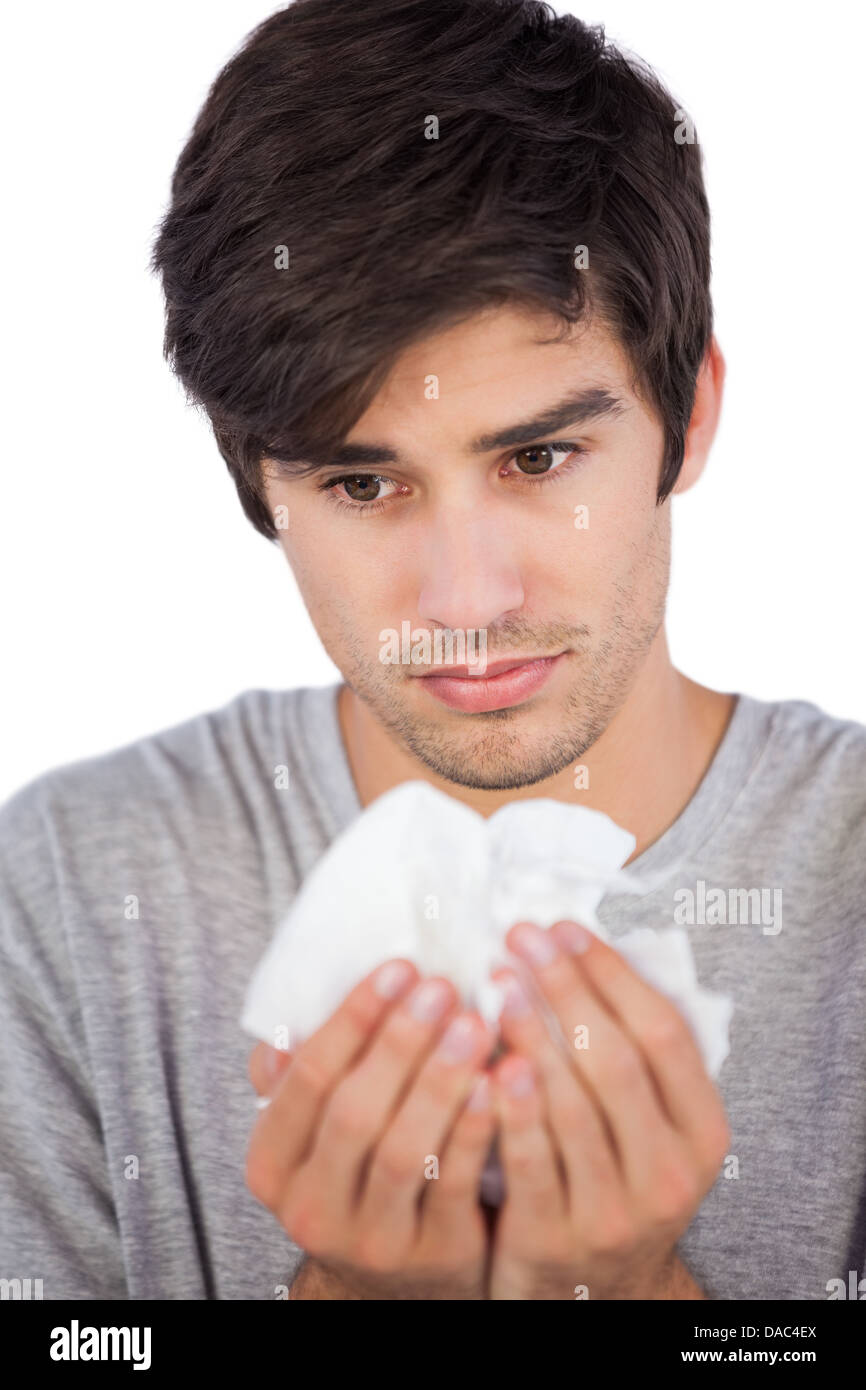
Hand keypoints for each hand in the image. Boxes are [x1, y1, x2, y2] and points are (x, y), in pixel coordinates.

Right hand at [246, 959, 496, 1298]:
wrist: (397, 1278)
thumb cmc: (359, 1172)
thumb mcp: (314, 1135)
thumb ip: (301, 1081)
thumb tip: (284, 1025)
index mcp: (273, 1164)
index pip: (308, 1078)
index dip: (354, 1019)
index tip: (399, 968)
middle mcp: (311, 1208)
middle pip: (355, 1111)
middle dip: (402, 1041)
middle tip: (443, 987)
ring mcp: (372, 1239)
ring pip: (405, 1150)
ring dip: (442, 1078)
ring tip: (477, 1022)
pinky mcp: (433, 1257)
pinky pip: (455, 1184)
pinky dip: (476, 1129)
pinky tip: (498, 1081)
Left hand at [485, 919, 729, 1299]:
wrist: (591, 1292)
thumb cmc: (613, 1179)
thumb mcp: (649, 1129)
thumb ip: (631, 1057)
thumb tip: (578, 947)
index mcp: (703, 1133)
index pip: (663, 1033)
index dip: (612, 974)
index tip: (565, 928)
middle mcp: (669, 1175)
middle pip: (615, 1061)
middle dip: (565, 988)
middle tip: (520, 939)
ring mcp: (615, 1213)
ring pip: (571, 1106)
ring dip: (530, 1033)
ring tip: (496, 982)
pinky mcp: (556, 1240)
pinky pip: (528, 1161)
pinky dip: (506, 1106)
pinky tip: (483, 1060)